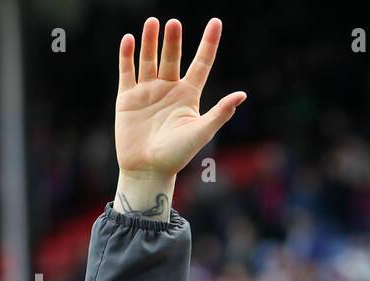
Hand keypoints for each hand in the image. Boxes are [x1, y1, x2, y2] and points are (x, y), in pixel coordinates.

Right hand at [114, 17, 244, 178]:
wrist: (147, 169)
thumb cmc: (177, 155)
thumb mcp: (201, 132)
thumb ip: (220, 113)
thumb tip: (242, 95)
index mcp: (189, 96)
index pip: (201, 63)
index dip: (208, 43)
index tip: (216, 22)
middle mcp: (169, 89)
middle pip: (173, 58)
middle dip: (173, 40)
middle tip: (173, 23)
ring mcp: (147, 91)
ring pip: (149, 59)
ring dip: (150, 42)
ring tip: (153, 23)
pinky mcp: (127, 97)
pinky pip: (127, 71)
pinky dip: (128, 55)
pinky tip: (131, 39)